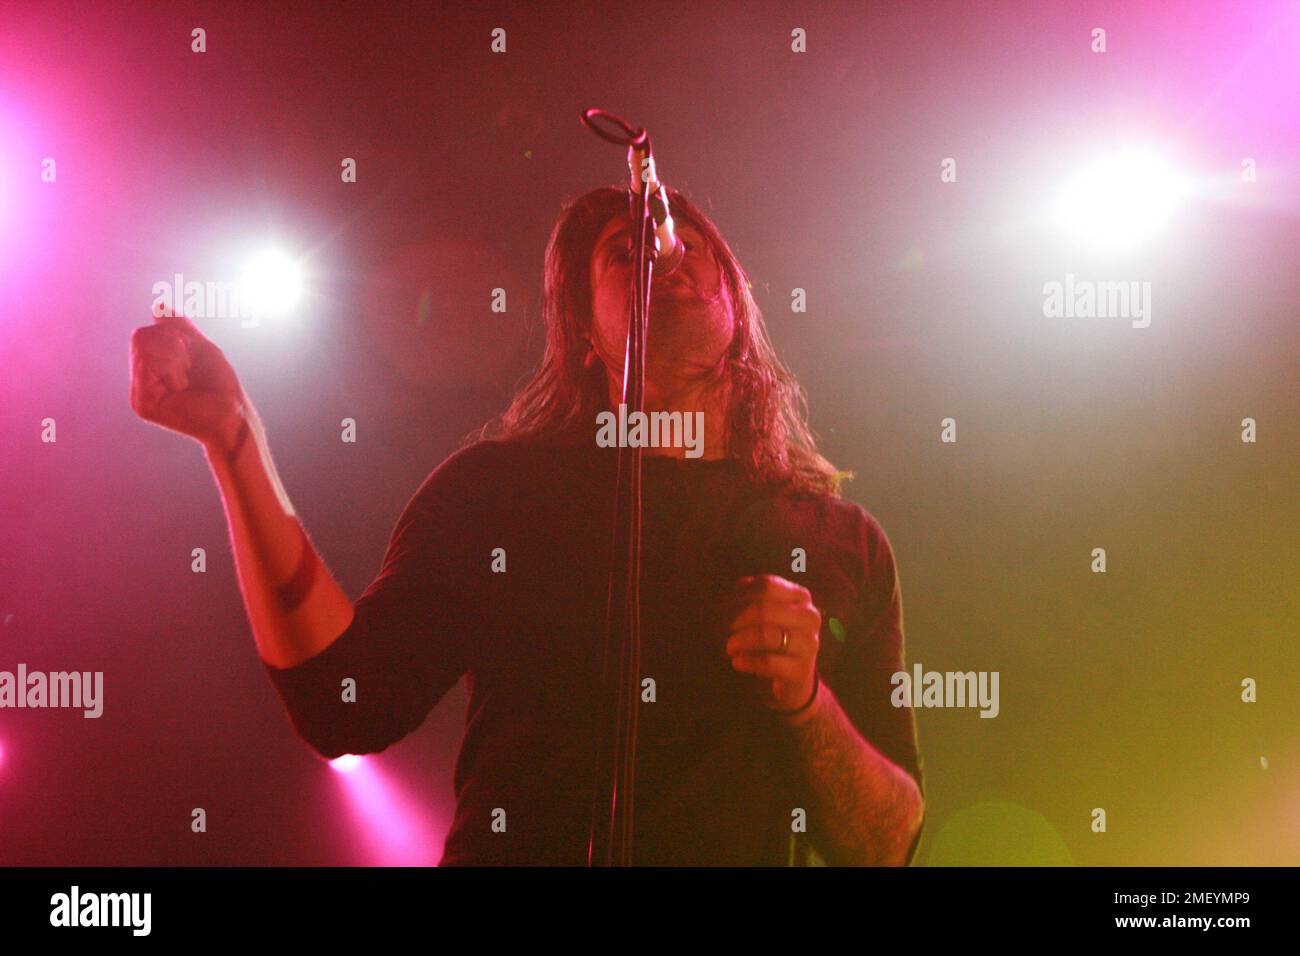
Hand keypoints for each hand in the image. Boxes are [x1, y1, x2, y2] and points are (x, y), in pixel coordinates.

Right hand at [130, 305, 245, 452]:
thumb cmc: (220, 385)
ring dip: (174, 357)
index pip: (144, 334)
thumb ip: (178, 328)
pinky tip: (182, 388)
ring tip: (185, 380)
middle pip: (140, 337)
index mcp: (152, 368)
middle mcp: (142, 381)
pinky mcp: (142, 404)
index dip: (172, 336)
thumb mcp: (200, 347)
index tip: (191, 357)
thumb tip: (157, 305)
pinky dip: (171, 368)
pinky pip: (146, 365)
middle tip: (189, 368)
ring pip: (141, 347)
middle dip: (172, 344)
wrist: (232, 414)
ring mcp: (139, 393)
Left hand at [724, 574, 820, 713]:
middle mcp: (810, 617)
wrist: (790, 676)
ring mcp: (809, 643)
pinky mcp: (802, 670)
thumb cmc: (772, 637)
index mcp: (800, 596)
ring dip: (740, 640)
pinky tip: (737, 661)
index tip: (722, 608)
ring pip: (768, 635)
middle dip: (737, 619)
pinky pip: (768, 662)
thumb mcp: (763, 614)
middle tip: (722, 630)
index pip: (766, 586)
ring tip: (729, 647)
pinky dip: (748, 661)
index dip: (740, 596)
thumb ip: (748, 598)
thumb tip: (730, 594)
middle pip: (764, 609)